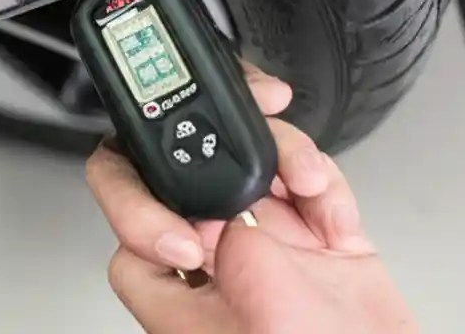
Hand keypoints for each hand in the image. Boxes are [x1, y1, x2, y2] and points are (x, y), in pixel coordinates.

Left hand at [86, 65, 416, 332]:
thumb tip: (226, 212)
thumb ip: (237, 258)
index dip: (139, 213)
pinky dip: (328, 188)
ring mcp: (273, 251)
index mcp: (183, 300)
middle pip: (190, 177)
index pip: (129, 237)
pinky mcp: (323, 244)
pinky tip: (335, 217)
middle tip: (249, 150)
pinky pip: (313, 186)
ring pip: (254, 166)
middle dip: (220, 148)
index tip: (188, 235)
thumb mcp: (264, 317)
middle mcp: (221, 270)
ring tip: (306, 180)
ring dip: (284, 158)